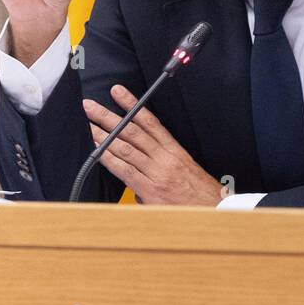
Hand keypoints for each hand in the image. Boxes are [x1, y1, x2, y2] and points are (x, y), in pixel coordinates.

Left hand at [84, 86, 223, 205]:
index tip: (118, 92)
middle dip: (109, 116)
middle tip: (92, 106)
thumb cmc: (202, 195)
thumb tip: (145, 164)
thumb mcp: (188, 170)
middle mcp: (164, 158)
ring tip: (89, 124)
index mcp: (175, 151)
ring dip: (104, 135)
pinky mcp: (150, 189)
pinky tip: (98, 150)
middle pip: (132, 131)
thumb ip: (164, 163)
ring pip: (125, 148)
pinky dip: (110, 159)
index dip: (132, 104)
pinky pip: (125, 170)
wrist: (214, 212)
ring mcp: (156, 173)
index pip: (150, 121)